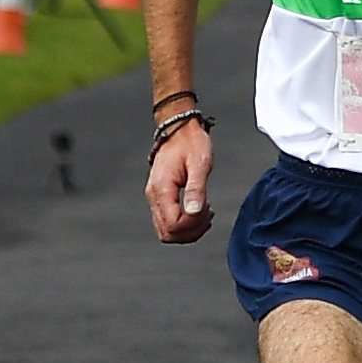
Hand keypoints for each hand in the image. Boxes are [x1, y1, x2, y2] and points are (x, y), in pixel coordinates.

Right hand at [146, 119, 214, 242]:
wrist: (180, 129)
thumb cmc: (190, 142)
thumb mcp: (199, 163)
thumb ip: (196, 189)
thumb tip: (195, 212)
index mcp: (162, 187)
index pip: (173, 223)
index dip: (192, 223)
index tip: (207, 209)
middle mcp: (154, 195)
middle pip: (167, 233)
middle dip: (191, 231)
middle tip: (207, 214)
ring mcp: (155, 197)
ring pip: (166, 231)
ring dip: (188, 229)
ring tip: (204, 212)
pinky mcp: (160, 197)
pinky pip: (168, 221)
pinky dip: (184, 223)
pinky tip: (198, 210)